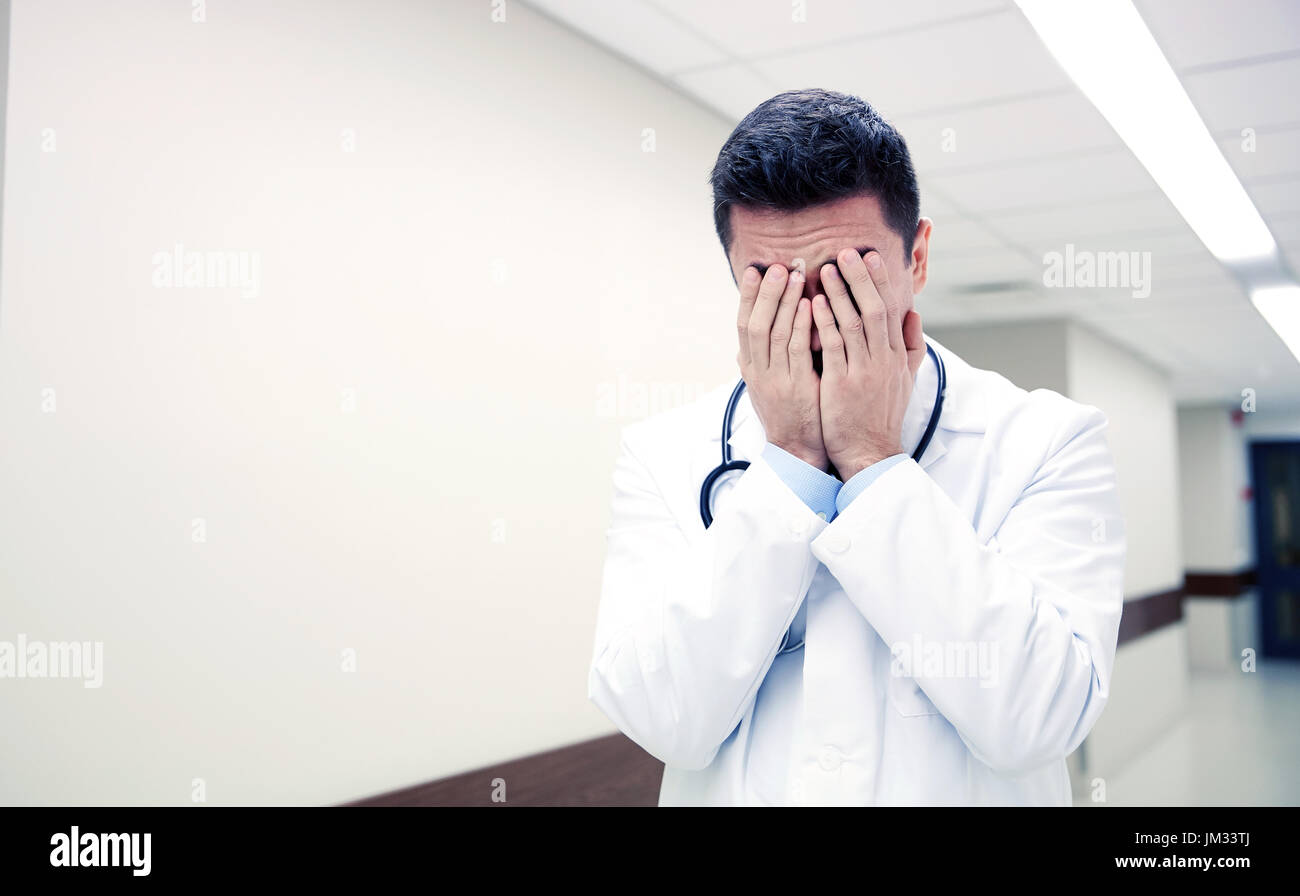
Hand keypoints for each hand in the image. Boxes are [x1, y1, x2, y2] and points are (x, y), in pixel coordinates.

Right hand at [737, 263, 826, 470]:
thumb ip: (755, 364)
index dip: (749, 297)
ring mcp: (777, 380)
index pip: (743, 325)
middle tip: (777, 265)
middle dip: (766, 293)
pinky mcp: (798, 388)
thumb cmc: (786, 415)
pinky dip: (803, 326)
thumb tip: (740, 347)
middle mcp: (758, 372)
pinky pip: (799, 352)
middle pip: (756, 324)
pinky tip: (811, 305)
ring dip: (785, 302)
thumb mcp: (763, 389)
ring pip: (776, 333)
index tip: (755, 270)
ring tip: (796, 275)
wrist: (797, 451)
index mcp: (750, 368)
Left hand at [810, 249, 926, 480]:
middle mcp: (883, 359)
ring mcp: (863, 371)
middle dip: (860, 279)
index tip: (870, 257)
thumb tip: (913, 313)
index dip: (880, 281)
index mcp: (896, 355)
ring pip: (852, 323)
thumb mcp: (905, 379)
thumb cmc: (882, 414)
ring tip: (825, 269)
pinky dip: (824, 322)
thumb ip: (911, 345)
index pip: (890, 309)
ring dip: (838, 293)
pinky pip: (833, 347)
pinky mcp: (841, 384)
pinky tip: (812, 303)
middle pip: (874, 309)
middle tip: (847, 253)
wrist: (870, 452)